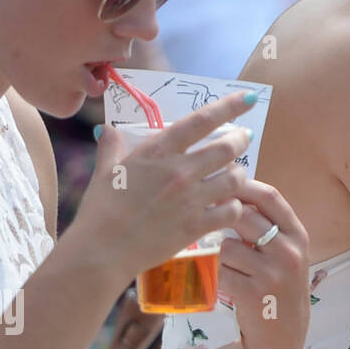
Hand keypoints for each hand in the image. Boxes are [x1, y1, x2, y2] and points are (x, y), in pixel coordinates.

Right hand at [70, 92, 254, 276]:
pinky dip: (235, 207)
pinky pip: (232, 210)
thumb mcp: (104, 171)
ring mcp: (190, 199)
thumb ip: (112, 146)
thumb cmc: (99, 211)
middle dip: (241, 140)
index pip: (201, 121)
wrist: (101, 252)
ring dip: (240, 174)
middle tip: (243, 138)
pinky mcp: (197, 225)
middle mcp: (179, 171)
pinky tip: (229, 206)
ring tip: (235, 174)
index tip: (250, 96)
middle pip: (227, 148)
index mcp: (157, 152)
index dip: (230, 106)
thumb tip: (108, 128)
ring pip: (235, 178)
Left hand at [216, 179, 310, 348]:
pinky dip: (216, 276)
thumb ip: (267, 224)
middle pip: (243, 216)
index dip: (242, 184)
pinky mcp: (253, 294)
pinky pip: (220, 272)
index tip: (221, 182)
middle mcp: (289, 251)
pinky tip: (226, 284)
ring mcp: (273, 273)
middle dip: (221, 218)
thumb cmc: (278, 284)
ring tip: (229, 267)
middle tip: (207, 221)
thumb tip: (229, 190)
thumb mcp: (285, 251)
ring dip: (219, 255)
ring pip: (226, 246)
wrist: (283, 333)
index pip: (269, 196)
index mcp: (298, 234)